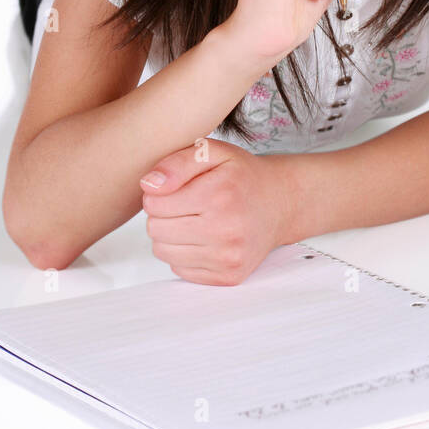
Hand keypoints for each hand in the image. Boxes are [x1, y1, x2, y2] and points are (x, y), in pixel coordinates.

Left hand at [140, 139, 291, 285]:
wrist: (280, 203)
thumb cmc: (242, 176)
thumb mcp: (212, 152)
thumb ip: (176, 162)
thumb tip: (148, 185)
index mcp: (218, 195)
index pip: (153, 204)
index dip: (158, 194)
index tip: (175, 189)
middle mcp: (225, 230)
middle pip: (156, 230)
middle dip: (162, 215)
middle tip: (184, 204)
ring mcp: (228, 257)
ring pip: (164, 252)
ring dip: (170, 236)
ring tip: (192, 220)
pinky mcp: (228, 277)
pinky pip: (180, 270)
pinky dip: (184, 254)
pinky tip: (202, 238)